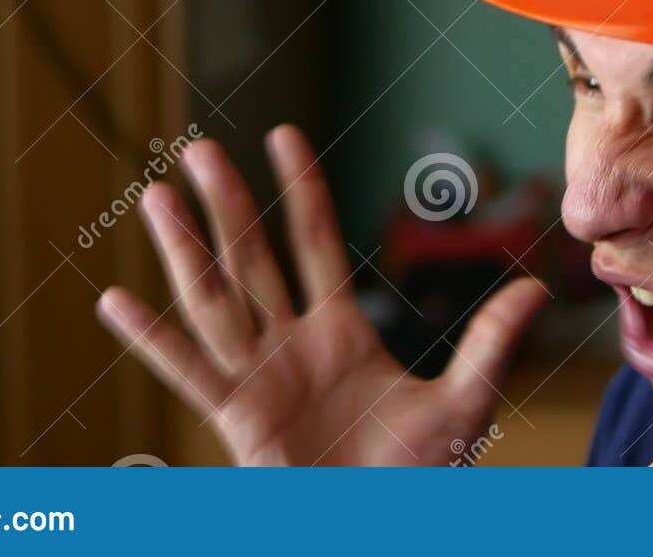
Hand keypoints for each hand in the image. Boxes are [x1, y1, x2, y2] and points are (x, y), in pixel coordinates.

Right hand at [95, 125, 548, 465]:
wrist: (387, 523)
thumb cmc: (420, 476)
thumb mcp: (465, 403)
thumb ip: (490, 342)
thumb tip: (536, 287)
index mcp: (340, 332)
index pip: (313, 241)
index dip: (299, 188)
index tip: (282, 134)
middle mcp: (291, 344)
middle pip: (252, 256)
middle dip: (227, 203)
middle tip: (197, 147)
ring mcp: (260, 378)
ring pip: (214, 298)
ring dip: (184, 248)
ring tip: (154, 194)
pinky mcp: (239, 419)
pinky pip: (190, 372)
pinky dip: (152, 339)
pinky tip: (117, 299)